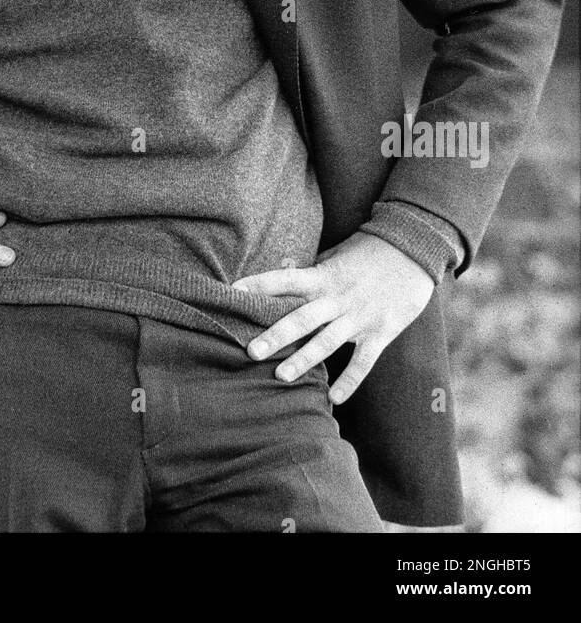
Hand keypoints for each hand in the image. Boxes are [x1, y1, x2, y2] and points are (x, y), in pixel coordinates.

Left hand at [231, 233, 433, 403]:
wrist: (415, 250)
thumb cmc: (370, 251)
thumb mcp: (338, 253)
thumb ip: (312, 267)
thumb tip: (283, 265)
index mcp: (325, 275)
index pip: (286, 278)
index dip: (260, 284)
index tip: (234, 291)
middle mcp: (339, 297)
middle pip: (302, 317)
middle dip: (276, 335)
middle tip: (250, 350)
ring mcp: (360, 317)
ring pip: (327, 342)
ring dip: (304, 360)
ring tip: (280, 376)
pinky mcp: (381, 332)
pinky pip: (363, 361)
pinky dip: (349, 381)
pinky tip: (334, 398)